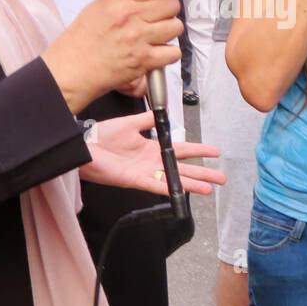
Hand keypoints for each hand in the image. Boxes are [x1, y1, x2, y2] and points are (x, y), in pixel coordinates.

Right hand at [42, 0, 182, 113]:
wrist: (71, 71)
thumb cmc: (80, 42)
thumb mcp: (97, 7)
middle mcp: (130, 16)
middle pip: (172, 4)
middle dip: (169, 10)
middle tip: (161, 17)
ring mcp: (139, 38)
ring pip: (176, 27)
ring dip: (170, 31)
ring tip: (159, 35)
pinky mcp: (144, 60)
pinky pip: (173, 52)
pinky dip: (168, 54)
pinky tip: (157, 53)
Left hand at [78, 112, 225, 194]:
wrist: (85, 145)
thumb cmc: (102, 136)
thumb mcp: (130, 123)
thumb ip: (148, 120)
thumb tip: (163, 113)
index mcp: (151, 148)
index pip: (181, 150)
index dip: (199, 150)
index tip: (215, 152)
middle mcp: (152, 162)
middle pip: (183, 168)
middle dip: (203, 173)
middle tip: (221, 178)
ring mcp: (145, 172)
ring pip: (174, 180)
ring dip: (192, 185)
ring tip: (210, 189)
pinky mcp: (135, 180)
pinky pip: (157, 185)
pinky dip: (170, 188)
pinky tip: (184, 192)